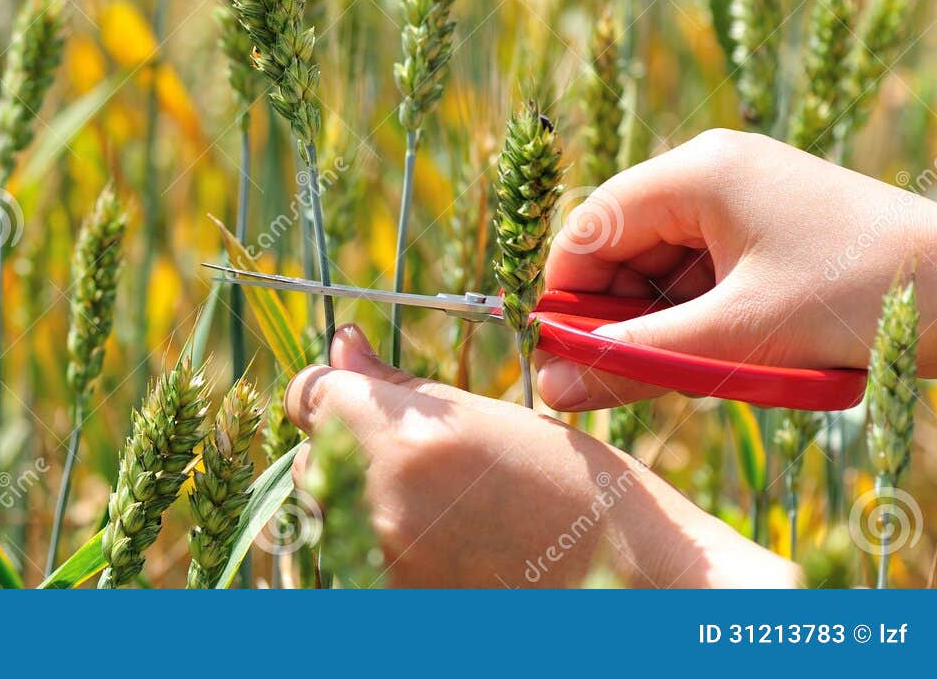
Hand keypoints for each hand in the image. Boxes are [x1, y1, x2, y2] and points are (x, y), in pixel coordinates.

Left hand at [286, 327, 796, 586]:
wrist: (635, 593)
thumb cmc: (580, 491)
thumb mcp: (493, 415)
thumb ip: (402, 386)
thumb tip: (342, 345)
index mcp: (402, 441)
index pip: (312, 393)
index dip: (337, 385)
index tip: (360, 389)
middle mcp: (376, 504)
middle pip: (313, 450)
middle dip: (350, 440)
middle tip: (418, 449)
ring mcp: (378, 563)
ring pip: (330, 505)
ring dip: (362, 490)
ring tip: (439, 498)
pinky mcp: (391, 602)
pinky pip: (355, 554)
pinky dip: (380, 539)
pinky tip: (442, 537)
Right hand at [539, 129, 936, 410]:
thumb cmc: (860, 299)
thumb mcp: (737, 339)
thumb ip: (634, 362)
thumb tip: (550, 387)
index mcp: (696, 173)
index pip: (588, 230)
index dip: (567, 299)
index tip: (562, 362)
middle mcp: (712, 171)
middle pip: (622, 249)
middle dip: (621, 319)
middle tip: (631, 381)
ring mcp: (744, 197)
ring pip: (663, 269)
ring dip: (665, 326)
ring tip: (700, 372)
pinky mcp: (771, 227)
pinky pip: (704, 273)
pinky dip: (702, 319)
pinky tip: (727, 357)